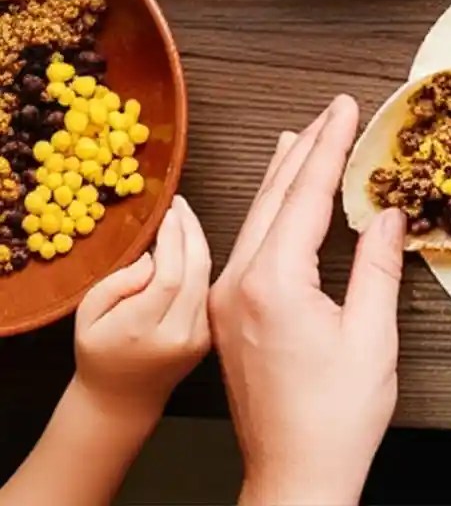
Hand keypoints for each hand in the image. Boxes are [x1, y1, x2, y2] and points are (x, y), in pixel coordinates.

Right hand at [74, 195, 211, 420]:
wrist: (123, 398)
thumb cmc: (98, 352)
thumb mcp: (88, 316)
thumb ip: (117, 283)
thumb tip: (153, 256)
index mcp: (142, 329)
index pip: (169, 276)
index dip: (174, 239)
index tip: (169, 212)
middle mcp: (178, 334)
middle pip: (196, 273)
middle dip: (191, 232)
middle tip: (180, 205)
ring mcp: (198, 337)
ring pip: (206, 279)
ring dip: (198, 245)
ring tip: (184, 219)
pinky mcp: (208, 336)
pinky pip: (206, 292)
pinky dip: (200, 266)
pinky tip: (189, 247)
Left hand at [209, 95, 406, 505]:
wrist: (295, 474)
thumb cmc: (336, 417)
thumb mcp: (372, 337)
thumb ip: (376, 268)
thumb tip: (387, 216)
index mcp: (274, 284)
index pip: (305, 196)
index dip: (330, 147)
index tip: (346, 109)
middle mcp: (240, 285)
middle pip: (273, 199)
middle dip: (305, 149)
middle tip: (331, 111)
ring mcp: (229, 302)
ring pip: (256, 220)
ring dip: (282, 177)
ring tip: (300, 139)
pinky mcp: (231, 318)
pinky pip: (250, 247)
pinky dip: (272, 214)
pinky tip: (280, 204)